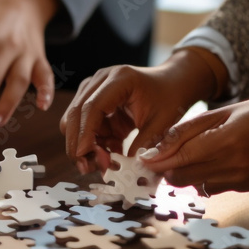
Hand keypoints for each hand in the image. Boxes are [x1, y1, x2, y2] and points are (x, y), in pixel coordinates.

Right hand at [60, 48, 222, 173]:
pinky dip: (94, 143)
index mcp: (119, 79)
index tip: (83, 155)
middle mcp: (100, 81)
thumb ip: (144, 145)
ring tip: (106, 162)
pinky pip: (84, 127)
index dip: (85, 133)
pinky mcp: (93, 101)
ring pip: (74, 123)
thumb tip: (125, 169)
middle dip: (78, 144)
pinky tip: (111, 152)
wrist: (174, 82)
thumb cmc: (171, 97)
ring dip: (85, 146)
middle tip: (89, 168)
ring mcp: (93, 90)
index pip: (92, 107)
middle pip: (75, 114)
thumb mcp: (162, 123)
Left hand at [142, 73, 248, 193]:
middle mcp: (235, 165)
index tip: (142, 161)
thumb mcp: (217, 113)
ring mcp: (244, 179)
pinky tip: (215, 160)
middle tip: (162, 156)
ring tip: (194, 154)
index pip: (178, 160)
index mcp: (226, 141)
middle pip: (182, 178)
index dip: (156, 162)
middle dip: (168, 168)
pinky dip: (206, 176)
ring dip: (187, 173)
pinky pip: (215, 187)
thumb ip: (184, 133)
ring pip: (196, 185)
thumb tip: (154, 153)